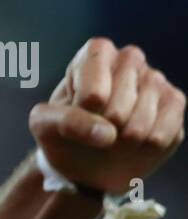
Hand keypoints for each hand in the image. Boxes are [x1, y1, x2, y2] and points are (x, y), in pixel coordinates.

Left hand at [30, 38, 183, 194]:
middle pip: (121, 96)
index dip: (88, 94)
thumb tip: (108, 134)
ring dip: (123, 140)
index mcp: (95, 54)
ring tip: (113, 141)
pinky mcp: (173, 104)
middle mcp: (129, 60)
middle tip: (95, 129)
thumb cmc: (62, 135)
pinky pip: (165, 130)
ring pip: (144, 116)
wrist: (86, 163)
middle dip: (103, 123)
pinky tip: (134, 145)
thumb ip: (66, 120)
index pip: (97, 59)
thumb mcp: (44, 125)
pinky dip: (144, 147)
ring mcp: (155, 80)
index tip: (81, 108)